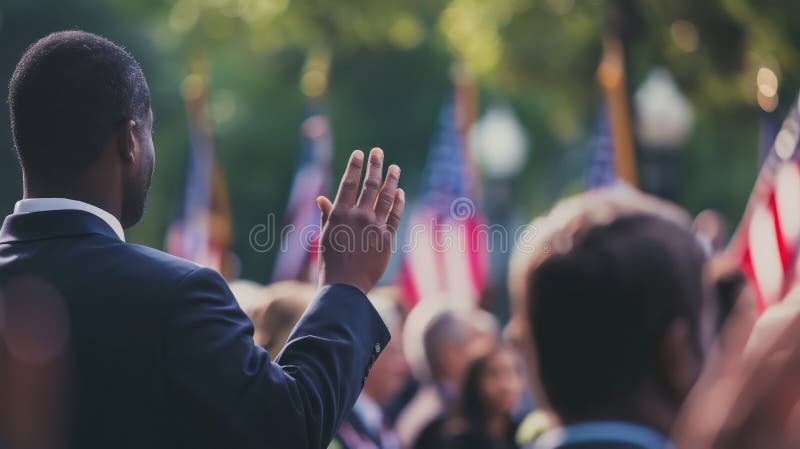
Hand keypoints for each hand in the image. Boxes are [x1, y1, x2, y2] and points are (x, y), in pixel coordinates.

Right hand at [316, 148, 404, 293]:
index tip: (360, 153)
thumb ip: (327, 215)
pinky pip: (394, 215)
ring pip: (386, 196)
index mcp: (339, 214)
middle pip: (370, 185)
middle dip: (375, 165)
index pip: (349, 183)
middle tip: (378, 152)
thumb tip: (322, 197)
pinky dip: (397, 202)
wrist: (345, 287)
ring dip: (391, 180)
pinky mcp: (387, 238)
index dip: (355, 166)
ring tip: (394, 167)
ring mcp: (374, 226)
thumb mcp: (325, 236)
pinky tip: (399, 192)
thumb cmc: (331, 262)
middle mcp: (358, 216)